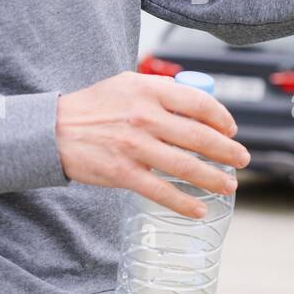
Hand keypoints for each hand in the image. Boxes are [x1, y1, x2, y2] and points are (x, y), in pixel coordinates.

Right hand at [56, 72, 249, 217]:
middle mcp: (145, 117)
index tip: (231, 130)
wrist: (50, 131)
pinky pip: (161, 191)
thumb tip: (200, 104)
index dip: (222, 119)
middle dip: (228, 152)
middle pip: (200, 137)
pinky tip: (198, 209)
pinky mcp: (123, 173)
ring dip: (214, 179)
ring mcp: (135, 147)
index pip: (200, 104)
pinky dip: (183, 203)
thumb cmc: (95, 107)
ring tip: (229, 185)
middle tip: (242, 160)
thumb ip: (163, 91)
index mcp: (149, 91)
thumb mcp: (128, 84)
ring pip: (186, 166)